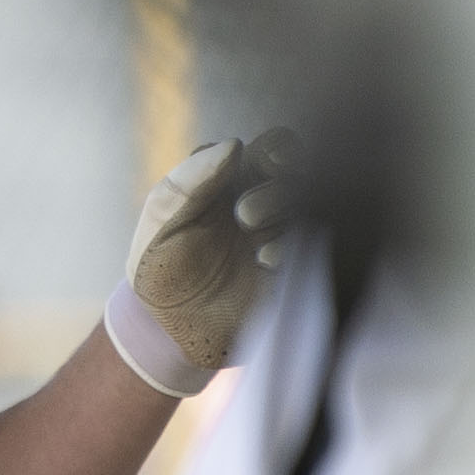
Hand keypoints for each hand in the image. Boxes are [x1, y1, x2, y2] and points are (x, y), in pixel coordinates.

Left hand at [104, 132, 297, 399]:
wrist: (168, 330)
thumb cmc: (159, 267)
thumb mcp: (162, 219)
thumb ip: (191, 179)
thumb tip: (234, 144)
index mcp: (235, 182)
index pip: (278, 148)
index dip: (279, 151)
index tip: (263, 165)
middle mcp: (267, 205)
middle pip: (304, 176)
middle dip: (279, 191)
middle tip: (244, 216)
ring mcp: (283, 239)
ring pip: (312, 211)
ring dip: (286, 221)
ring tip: (256, 247)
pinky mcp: (293, 274)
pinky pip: (315, 252)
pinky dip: (295, 251)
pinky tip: (268, 264)